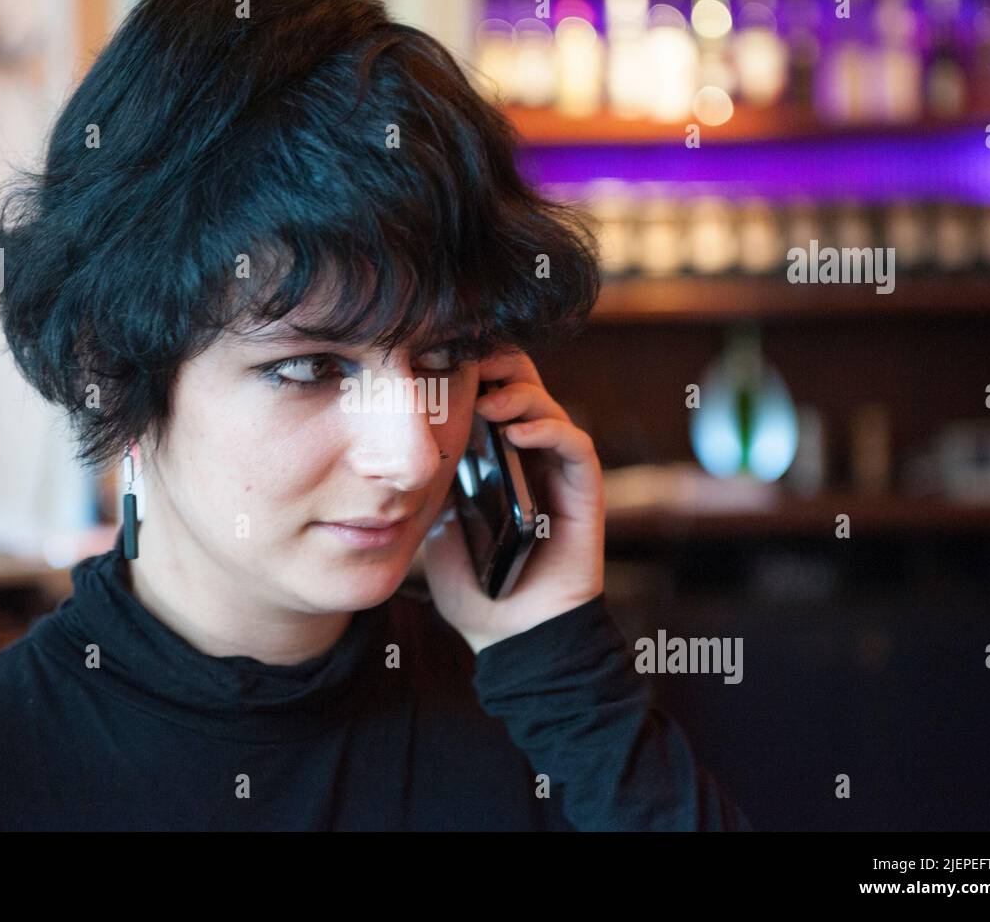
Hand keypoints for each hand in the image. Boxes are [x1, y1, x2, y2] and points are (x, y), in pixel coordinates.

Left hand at [419, 350, 604, 652]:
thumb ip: (431, 479)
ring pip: (549, 407)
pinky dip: (549, 430)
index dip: (472, 368)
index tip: (439, 356)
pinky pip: (575, 446)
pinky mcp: (583, 491)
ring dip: (519, 396)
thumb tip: (407, 439)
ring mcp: (557, 471)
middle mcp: (529, 454)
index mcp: (494, 455)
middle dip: (498, 367)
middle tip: (468, 363)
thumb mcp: (435, 520)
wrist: (508, 632)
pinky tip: (517, 432)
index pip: (490, 391)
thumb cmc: (474, 582)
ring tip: (487, 402)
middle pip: (523, 385)